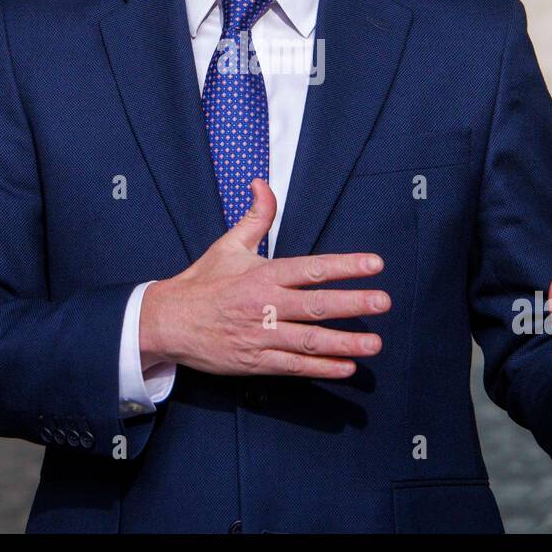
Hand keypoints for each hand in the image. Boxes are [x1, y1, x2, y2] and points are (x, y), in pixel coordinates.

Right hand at [139, 178, 389, 378]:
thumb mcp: (229, 245)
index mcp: (263, 275)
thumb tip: (262, 183)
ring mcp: (261, 336)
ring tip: (375, 344)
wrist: (168, 322)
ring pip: (310, 340)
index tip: (375, 264)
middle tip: (384, 302)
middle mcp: (265, 305)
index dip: (345, 266)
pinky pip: (294, 366)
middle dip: (353, 304)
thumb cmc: (203, 283)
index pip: (311, 268)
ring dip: (345, 342)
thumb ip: (255, 217)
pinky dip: (322, 368)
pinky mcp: (256, 361)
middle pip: (316, 305)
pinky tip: (347, 367)